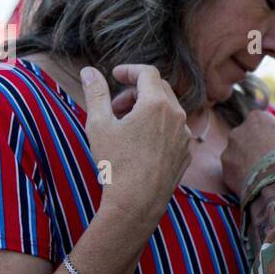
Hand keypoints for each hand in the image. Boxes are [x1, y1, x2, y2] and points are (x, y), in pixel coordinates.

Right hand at [81, 64, 191, 234]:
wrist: (138, 202)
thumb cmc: (116, 163)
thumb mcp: (98, 124)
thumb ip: (96, 93)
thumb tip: (88, 70)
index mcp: (158, 104)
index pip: (147, 73)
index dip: (129, 70)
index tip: (114, 76)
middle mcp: (177, 116)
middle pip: (159, 89)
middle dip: (135, 91)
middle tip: (114, 108)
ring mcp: (184, 136)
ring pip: (168, 110)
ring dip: (146, 109)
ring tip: (124, 127)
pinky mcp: (185, 153)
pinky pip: (173, 130)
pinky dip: (157, 127)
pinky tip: (139, 144)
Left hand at [221, 109, 274, 193]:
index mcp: (258, 117)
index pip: (260, 124)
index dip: (269, 139)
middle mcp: (239, 130)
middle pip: (245, 138)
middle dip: (253, 150)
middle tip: (267, 165)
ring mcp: (230, 150)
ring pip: (237, 156)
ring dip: (246, 165)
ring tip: (262, 178)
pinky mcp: (225, 170)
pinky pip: (233, 174)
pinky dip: (242, 179)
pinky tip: (255, 185)